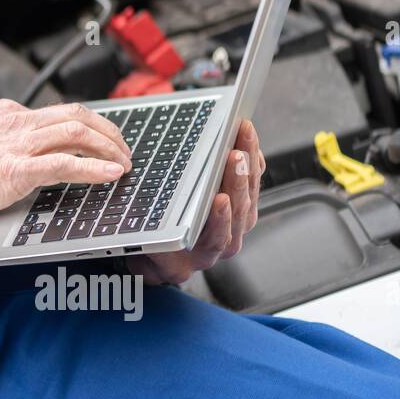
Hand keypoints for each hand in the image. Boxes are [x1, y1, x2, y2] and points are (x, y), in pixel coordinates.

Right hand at [0, 100, 131, 220]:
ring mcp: (19, 144)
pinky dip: (95, 169)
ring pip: (77, 133)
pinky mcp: (18, 170)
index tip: (99, 137)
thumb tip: (10, 150)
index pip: (56, 112)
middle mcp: (17, 122)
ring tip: (124, 162)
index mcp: (6, 114)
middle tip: (123, 148)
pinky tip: (111, 175)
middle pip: (76, 115)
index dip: (86, 124)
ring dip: (109, 148)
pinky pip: (67, 165)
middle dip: (107, 131)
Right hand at [127, 119, 264, 285]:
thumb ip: (155, 241)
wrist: (168, 257)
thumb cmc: (159, 250)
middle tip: (235, 156)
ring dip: (248, 166)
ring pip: (250, 194)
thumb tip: (144, 227)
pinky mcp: (244, 207)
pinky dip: (254, 164)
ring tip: (243, 142)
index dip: (221, 218)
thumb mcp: (152, 249)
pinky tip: (250, 145)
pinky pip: (255, 185)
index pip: (217, 236)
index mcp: (203, 252)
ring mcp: (238, 223)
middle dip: (237, 180)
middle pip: (239, 210)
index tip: (220, 199)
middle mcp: (226, 240)